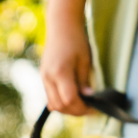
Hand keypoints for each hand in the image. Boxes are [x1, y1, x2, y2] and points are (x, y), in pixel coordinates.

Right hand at [41, 0, 96, 115]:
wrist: (61, 26)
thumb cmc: (76, 40)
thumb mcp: (85, 61)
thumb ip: (84, 81)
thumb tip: (88, 97)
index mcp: (60, 73)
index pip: (69, 100)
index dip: (82, 108)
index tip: (93, 107)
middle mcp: (48, 77)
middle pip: (60, 106)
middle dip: (75, 111)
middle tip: (89, 109)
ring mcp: (44, 77)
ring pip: (54, 104)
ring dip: (68, 109)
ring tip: (81, 105)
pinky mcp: (44, 77)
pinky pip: (50, 97)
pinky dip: (61, 102)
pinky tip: (72, 98)